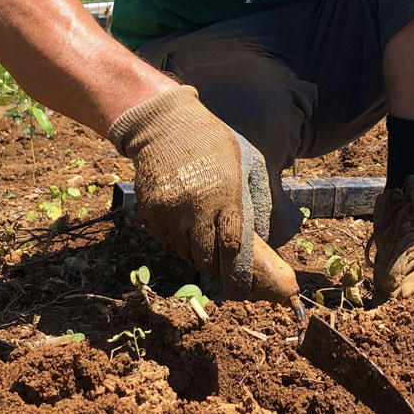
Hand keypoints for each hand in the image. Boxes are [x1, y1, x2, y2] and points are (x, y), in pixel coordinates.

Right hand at [109, 86, 298, 303]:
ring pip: (187, 253)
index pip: (232, 245)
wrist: (164, 125)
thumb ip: (255, 200)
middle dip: (221, 273)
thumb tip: (262, 235)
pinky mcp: (151, 213)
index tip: (245, 288)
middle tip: (232, 282)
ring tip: (214, 260)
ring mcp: (169, 212)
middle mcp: (194, 207)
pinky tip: (193, 238)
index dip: (238, 272)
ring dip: (202, 260)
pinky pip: (170, 242)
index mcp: (223, 194)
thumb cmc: (213, 143)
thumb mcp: (246, 163)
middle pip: (208, 257)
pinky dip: (183, 246)